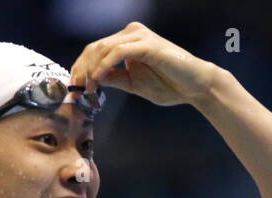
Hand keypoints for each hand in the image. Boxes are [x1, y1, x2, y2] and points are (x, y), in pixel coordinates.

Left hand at [69, 22, 221, 107]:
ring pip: (103, 48)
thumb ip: (114, 78)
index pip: (96, 50)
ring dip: (90, 69)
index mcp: (127, 41)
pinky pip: (118, 52)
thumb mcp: (134, 84)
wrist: (197, 87)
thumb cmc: (171, 85)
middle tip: (75, 90)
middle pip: (95, 47)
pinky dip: (104, 65)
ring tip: (86, 88)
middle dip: (81, 68)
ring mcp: (139, 36)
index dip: (81, 67)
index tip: (75, 88)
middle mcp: (132, 33)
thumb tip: (92, 79)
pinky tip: (97, 79)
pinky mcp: (146, 44)